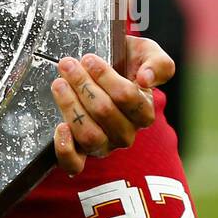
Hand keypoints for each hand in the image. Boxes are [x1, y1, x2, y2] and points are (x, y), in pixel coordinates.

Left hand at [51, 35, 173, 175]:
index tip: (89, 59)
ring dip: (71, 107)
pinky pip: (75, 163)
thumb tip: (146, 79)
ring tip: (59, 83)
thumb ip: (158, 64)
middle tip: (68, 64)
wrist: (107, 68)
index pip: (127, 97)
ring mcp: (104, 144)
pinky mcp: (81, 153)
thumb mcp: (148, 53)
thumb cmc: (128, 61)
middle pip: (104, 112)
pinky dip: (66, 150)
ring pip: (90, 135)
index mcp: (143, 112)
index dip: (105, 77)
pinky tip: (60, 128)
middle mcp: (125, 133)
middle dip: (83, 85)